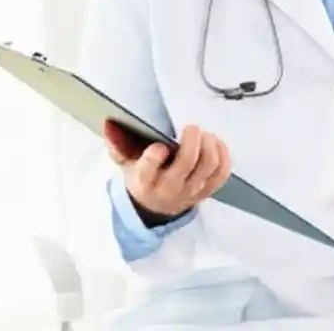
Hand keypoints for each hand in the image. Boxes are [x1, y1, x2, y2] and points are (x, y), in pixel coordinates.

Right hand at [104, 120, 231, 219]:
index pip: (148, 170)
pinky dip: (223, 154)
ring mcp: (191, 191)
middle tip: (190, 128)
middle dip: (191, 140)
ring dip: (209, 145)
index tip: (159, 145)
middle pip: (186, 163)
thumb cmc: (142, 178)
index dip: (154, 156)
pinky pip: (222, 173)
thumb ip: (117, 144)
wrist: (155, 208)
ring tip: (203, 135)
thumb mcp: (125, 163)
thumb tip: (110, 124)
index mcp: (145, 181)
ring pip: (209, 166)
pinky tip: (215, 143)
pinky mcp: (206, 191)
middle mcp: (169, 188)